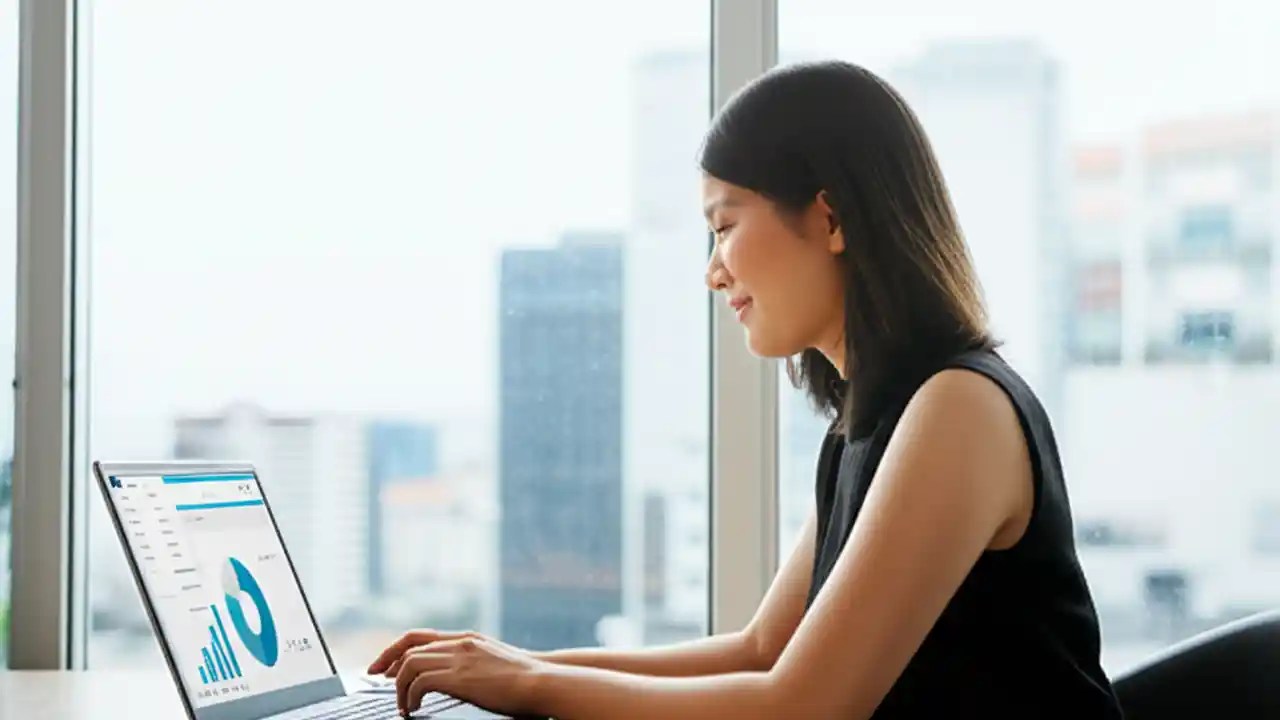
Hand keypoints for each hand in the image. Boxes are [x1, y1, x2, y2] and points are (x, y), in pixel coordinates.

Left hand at [393, 634, 548, 716]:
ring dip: (399, 686)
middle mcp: (459, 643)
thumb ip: (470, 661)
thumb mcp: (492, 661)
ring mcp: (459, 657)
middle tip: (376, 679)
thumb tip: (451, 678)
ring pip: (409, 663)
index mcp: (466, 638)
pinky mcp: (459, 676)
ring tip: (403, 704)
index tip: (383, 665)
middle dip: (386, 662)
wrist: (540, 681)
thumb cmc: (523, 678)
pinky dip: (410, 697)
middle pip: (408, 646)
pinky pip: (419, 683)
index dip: (396, 649)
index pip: (419, 636)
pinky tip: (413, 709)